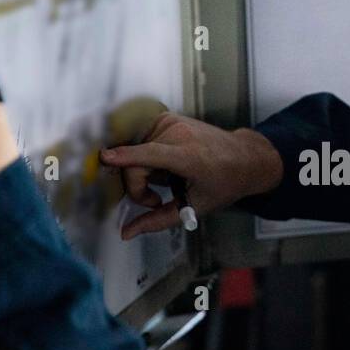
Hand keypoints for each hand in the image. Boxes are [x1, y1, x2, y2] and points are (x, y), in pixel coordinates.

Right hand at [99, 112, 282, 237]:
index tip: (104, 158)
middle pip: (137, 162)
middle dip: (138, 186)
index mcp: (189, 156)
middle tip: (155, 200)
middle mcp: (179, 133)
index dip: (127, 157)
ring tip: (166, 179)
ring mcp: (171, 122)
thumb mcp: (194, 207)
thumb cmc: (223, 183)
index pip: (151, 154)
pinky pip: (141, 142)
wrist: (244, 157)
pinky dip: (145, 157)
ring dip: (142, 171)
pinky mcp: (165, 117)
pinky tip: (164, 164)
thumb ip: (158, 220)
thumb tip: (127, 232)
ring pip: (135, 152)